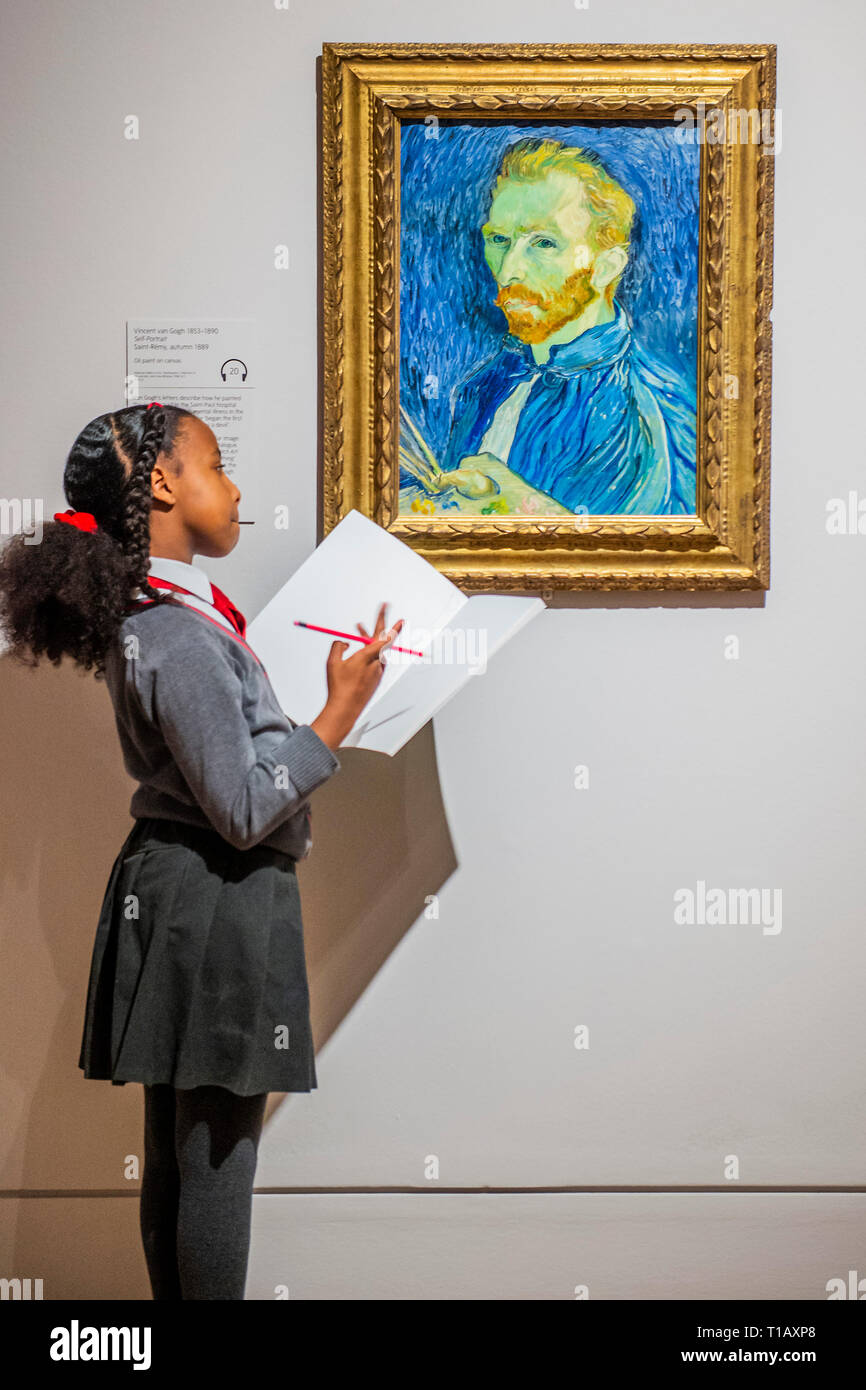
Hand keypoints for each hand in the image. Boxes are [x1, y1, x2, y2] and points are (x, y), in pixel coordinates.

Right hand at [310, 603, 403, 749]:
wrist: (345, 709)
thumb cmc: (338, 686)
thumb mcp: (332, 662)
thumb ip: (338, 647)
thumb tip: (344, 643)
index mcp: (368, 657)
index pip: (384, 639)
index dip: (393, 628)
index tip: (402, 620)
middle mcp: (376, 664)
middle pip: (381, 640)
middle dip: (378, 624)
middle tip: (382, 610)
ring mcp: (377, 672)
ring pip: (375, 650)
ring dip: (367, 638)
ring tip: (358, 626)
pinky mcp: (376, 679)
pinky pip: (374, 661)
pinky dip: (367, 652)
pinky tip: (358, 651)